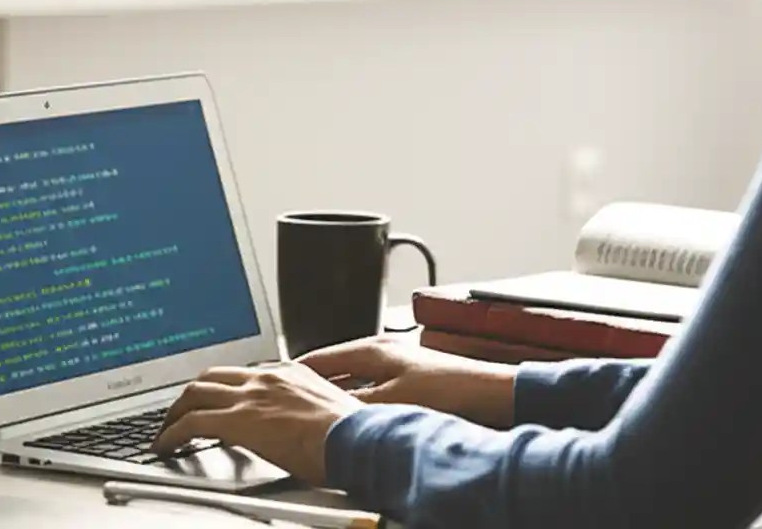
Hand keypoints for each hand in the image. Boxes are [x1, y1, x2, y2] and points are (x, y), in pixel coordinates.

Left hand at [150, 362, 362, 485]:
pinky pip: (191, 422)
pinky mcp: (238, 419)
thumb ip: (308, 411)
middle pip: (214, 376)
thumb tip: (305, 428)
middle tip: (183, 410)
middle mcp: (267, 378)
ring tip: (168, 428)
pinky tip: (166, 446)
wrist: (357, 439)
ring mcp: (251, 395)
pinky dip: (172, 433)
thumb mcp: (330, 412)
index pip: (245, 374)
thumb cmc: (352, 434)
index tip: (219, 400)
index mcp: (290, 373)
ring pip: (196, 393)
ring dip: (176, 411)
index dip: (225, 388)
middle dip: (193, 393)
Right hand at [299, 336, 517, 428]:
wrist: (489, 391)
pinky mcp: (410, 374)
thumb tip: (323, 410)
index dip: (294, 373)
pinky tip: (353, 412)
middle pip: (334, 367)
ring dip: (334, 390)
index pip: (320, 359)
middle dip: (311, 382)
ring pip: (352, 376)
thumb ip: (353, 406)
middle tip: (286, 397)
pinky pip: (369, 384)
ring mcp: (397, 360)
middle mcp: (382, 349)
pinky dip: (355, 396)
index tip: (272, 383)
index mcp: (373, 349)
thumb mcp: (390, 403)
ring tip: (313, 406)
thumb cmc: (448, 389)